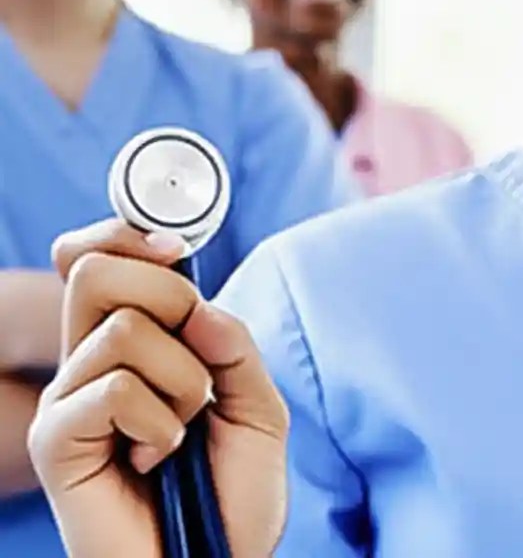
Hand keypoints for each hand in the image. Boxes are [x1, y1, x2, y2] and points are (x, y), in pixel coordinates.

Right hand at [27, 219, 288, 557]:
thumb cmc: (231, 496)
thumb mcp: (257, 409)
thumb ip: (234, 347)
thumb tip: (198, 305)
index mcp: (133, 345)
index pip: (97, 260)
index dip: (125, 235)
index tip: (175, 247)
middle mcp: (90, 362)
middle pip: (96, 272)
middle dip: (168, 298)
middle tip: (201, 362)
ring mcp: (67, 399)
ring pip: (124, 331)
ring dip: (184, 385)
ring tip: (182, 434)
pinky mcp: (55, 439)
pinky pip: (115, 387)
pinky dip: (160, 423)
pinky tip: (156, 461)